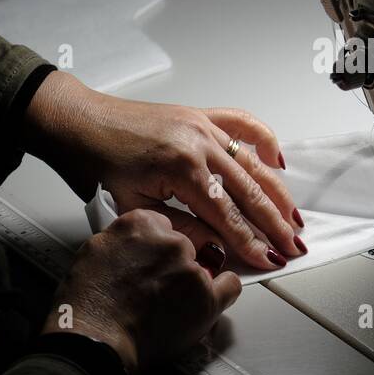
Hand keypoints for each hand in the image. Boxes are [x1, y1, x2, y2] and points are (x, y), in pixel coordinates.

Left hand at [22, 71, 304, 271]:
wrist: (79, 125)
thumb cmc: (96, 166)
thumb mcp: (134, 209)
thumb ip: (178, 226)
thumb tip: (212, 243)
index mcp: (181, 169)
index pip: (226, 215)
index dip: (249, 242)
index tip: (268, 259)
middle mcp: (199, 143)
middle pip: (247, 191)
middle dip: (273, 222)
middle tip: (293, 244)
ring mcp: (202, 126)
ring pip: (251, 163)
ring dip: (275, 192)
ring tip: (293, 216)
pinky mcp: (200, 115)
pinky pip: (242, 123)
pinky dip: (265, 140)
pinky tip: (278, 161)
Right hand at [41, 207, 241, 373]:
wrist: (96, 339)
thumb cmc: (89, 304)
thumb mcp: (96, 251)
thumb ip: (124, 241)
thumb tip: (134, 245)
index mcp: (140, 224)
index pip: (164, 226)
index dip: (159, 247)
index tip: (156, 259)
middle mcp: (170, 241)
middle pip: (185, 246)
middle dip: (175, 264)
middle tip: (158, 286)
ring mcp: (191, 268)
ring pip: (204, 267)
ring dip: (191, 281)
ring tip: (169, 303)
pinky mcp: (206, 295)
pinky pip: (230, 285)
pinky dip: (222, 292)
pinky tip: (207, 302)